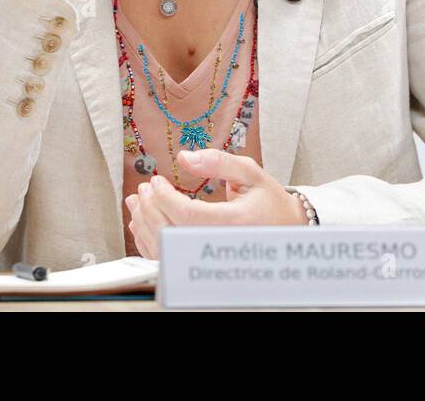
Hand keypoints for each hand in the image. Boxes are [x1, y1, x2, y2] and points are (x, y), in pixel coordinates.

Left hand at [123, 149, 307, 259]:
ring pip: (165, 249)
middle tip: (145, 188)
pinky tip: (141, 224)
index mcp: (234, 223)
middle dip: (150, 207)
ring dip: (144, 224)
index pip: (187, 214)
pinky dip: (149, 242)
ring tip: (138, 202)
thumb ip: (218, 162)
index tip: (157, 180)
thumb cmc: (269, 203)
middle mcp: (220, 246)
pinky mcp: (201, 265)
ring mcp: (210, 259)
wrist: (286, 231)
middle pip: (171, 232)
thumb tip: (185, 158)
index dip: (165, 197)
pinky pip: (168, 260)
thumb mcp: (250, 173)